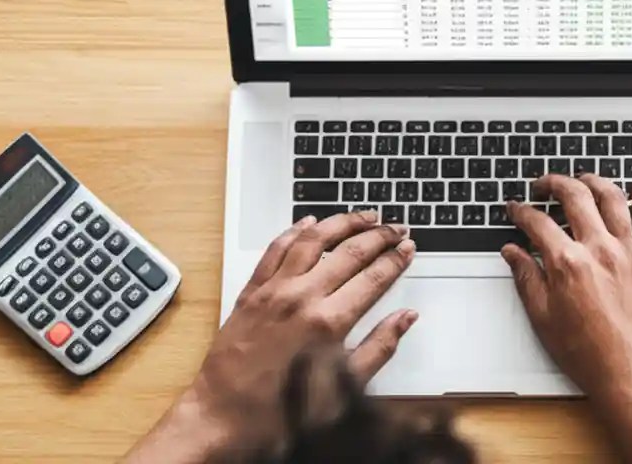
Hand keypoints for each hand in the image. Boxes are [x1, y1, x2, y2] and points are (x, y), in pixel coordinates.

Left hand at [124, 211, 417, 462]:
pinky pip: (275, 249)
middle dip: (379, 236)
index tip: (408, 249)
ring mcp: (274, 291)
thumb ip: (379, 348)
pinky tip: (309, 223)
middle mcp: (301, 298)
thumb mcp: (343, 389)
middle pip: (350, 252)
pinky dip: (295, 231)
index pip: (374, 278)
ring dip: (342, 222)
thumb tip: (405, 319)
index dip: (396, 260)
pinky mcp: (251, 292)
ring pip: (313, 239)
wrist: (223, 417)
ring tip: (363, 216)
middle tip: (396, 228)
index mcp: (328, 323)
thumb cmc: (280, 412)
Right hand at [501, 175, 631, 463]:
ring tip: (583, 177)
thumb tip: (513, 253)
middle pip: (575, 197)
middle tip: (543, 183)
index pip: (538, 222)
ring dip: (595, 181)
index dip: (522, 211)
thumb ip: (527, 278)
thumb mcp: (543, 319)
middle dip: (555, 183)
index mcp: (568, 263)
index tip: (515, 209)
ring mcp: (628, 253)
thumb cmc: (590, 354)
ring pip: (613, 199)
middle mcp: (599, 249)